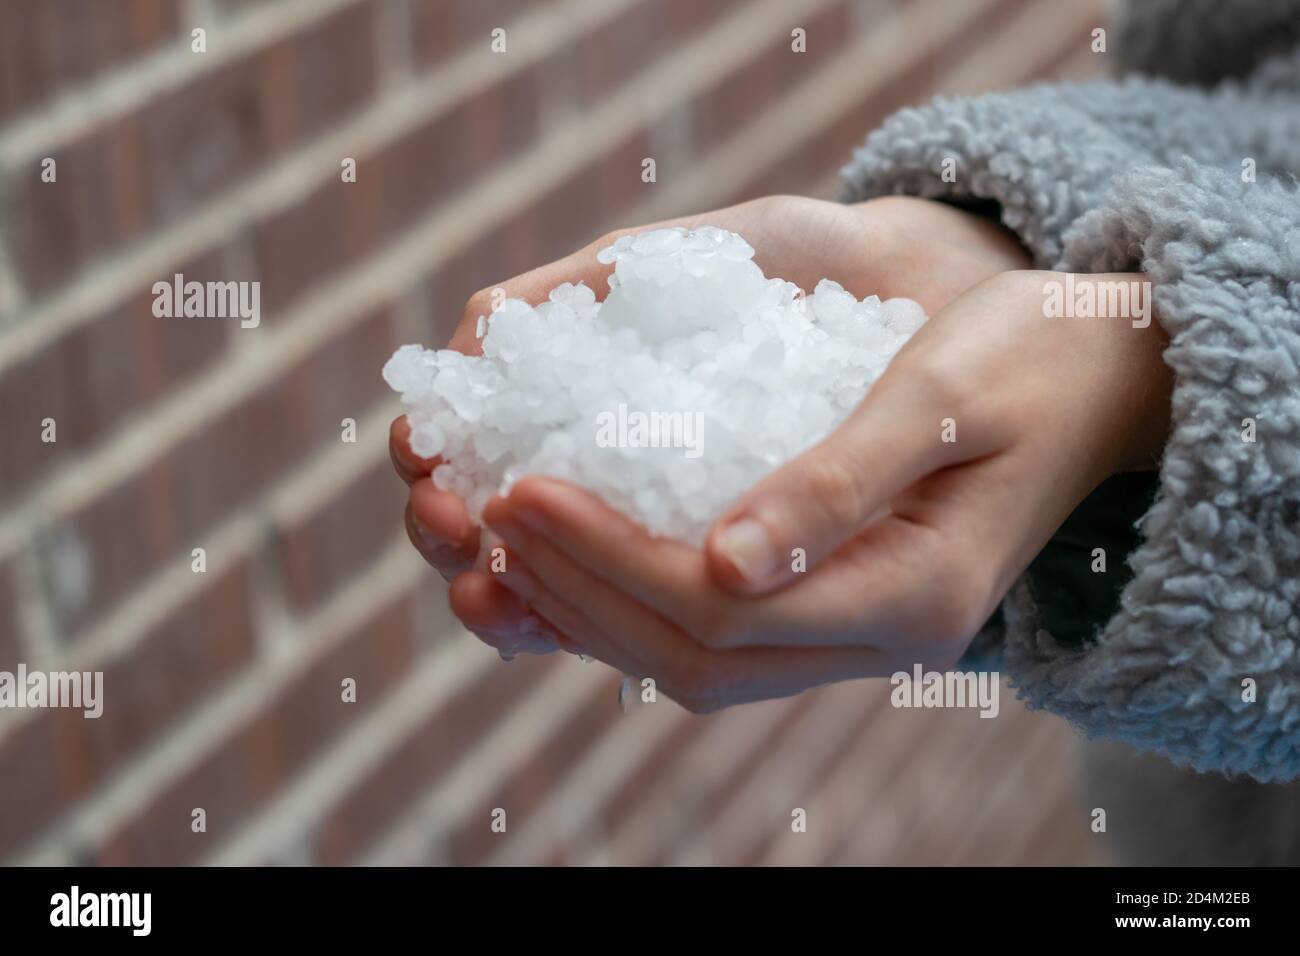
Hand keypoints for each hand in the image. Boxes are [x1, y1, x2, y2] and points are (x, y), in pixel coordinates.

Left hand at [391, 193, 1031, 655]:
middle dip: (578, 589)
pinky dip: (632, 602)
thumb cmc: (1029, 360)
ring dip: (590, 610)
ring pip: (697, 662)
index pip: (721, 610)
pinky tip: (573, 555)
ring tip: (503, 545)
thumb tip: (720, 561)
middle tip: (486, 513)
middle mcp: (881, 639)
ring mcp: (859, 635)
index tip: (521, 488)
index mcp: (913, 595)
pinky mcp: (836, 606)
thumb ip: (836, 482)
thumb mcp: (940, 396)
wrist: (1099, 382)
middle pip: (693, 655)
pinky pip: (715, 635)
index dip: (607, 558)